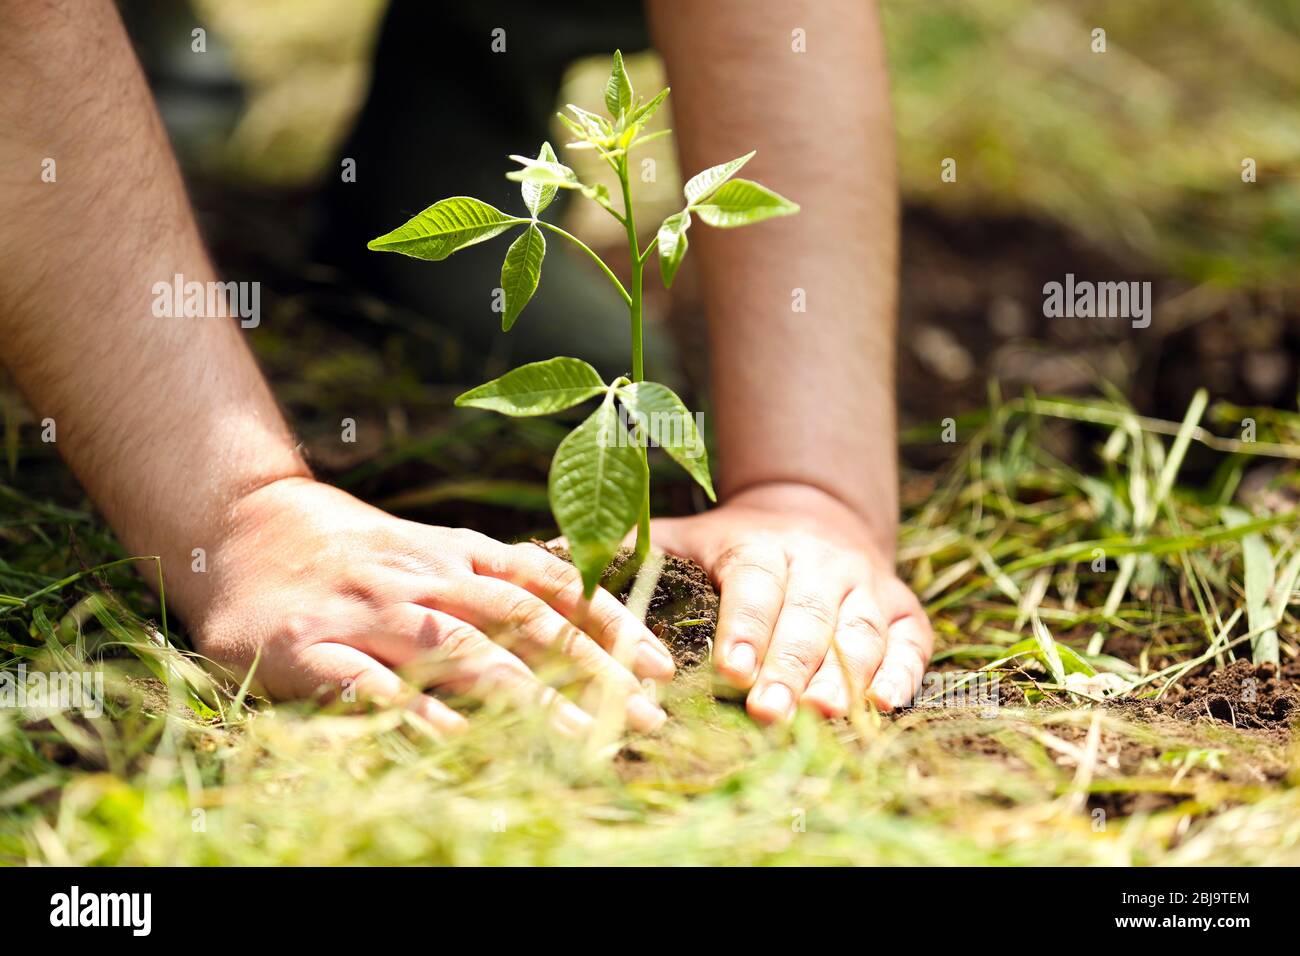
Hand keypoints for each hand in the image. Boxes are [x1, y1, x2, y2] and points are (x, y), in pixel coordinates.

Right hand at [188, 478, 675, 735]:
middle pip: (521, 619)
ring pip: (459, 650)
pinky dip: (416, 711)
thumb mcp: (435, 551)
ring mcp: (369, 614)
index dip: (610, 621)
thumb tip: (588, 617)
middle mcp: (424, 579)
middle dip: (590, 668)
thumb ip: (499, 579)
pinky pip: (369, 684)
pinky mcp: (310, 650)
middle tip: (645, 716)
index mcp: (458, 555)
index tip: (660, 664)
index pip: (550, 581)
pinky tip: (460, 742)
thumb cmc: (360, 552)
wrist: (247, 527)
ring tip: (582, 738)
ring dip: (528, 696)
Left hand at [650, 482, 931, 721]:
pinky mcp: (902, 608)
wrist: (815, 512)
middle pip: (808, 615)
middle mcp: (818, 560)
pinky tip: (883, 702)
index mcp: (759, 543)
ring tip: (822, 715)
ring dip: (843, 676)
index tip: (729, 668)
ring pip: (859, 630)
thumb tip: (546, 556)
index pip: (754, 583)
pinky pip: (911, 640)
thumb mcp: (684, 535)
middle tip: (768, 712)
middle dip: (789, 666)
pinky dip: (902, 671)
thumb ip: (629, 549)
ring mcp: (866, 584)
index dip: (745, 625)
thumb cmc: (733, 543)